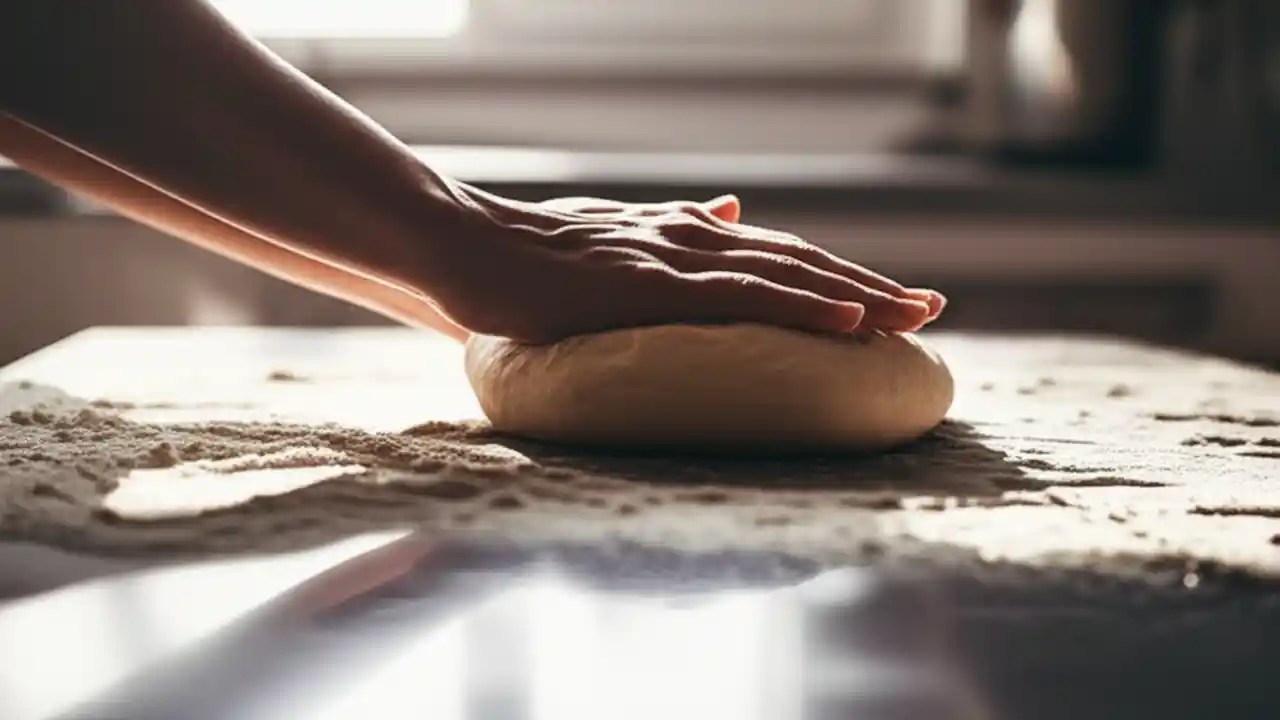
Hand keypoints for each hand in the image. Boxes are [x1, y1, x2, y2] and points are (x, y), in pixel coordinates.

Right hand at [419, 187, 944, 343]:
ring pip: (787, 274)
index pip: (780, 257)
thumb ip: (677, 231)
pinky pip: (744, 297)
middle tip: (932, 310)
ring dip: (858, 295)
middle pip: (802, 261)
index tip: (893, 300)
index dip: (840, 276)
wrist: (467, 248)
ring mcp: (676, 257)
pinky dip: (804, 307)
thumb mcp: (616, 244)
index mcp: (686, 236)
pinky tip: (851, 322)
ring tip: (914, 317)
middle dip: (871, 286)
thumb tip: (731, 210)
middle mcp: (693, 237)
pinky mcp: (654, 283)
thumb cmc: (532, 261)